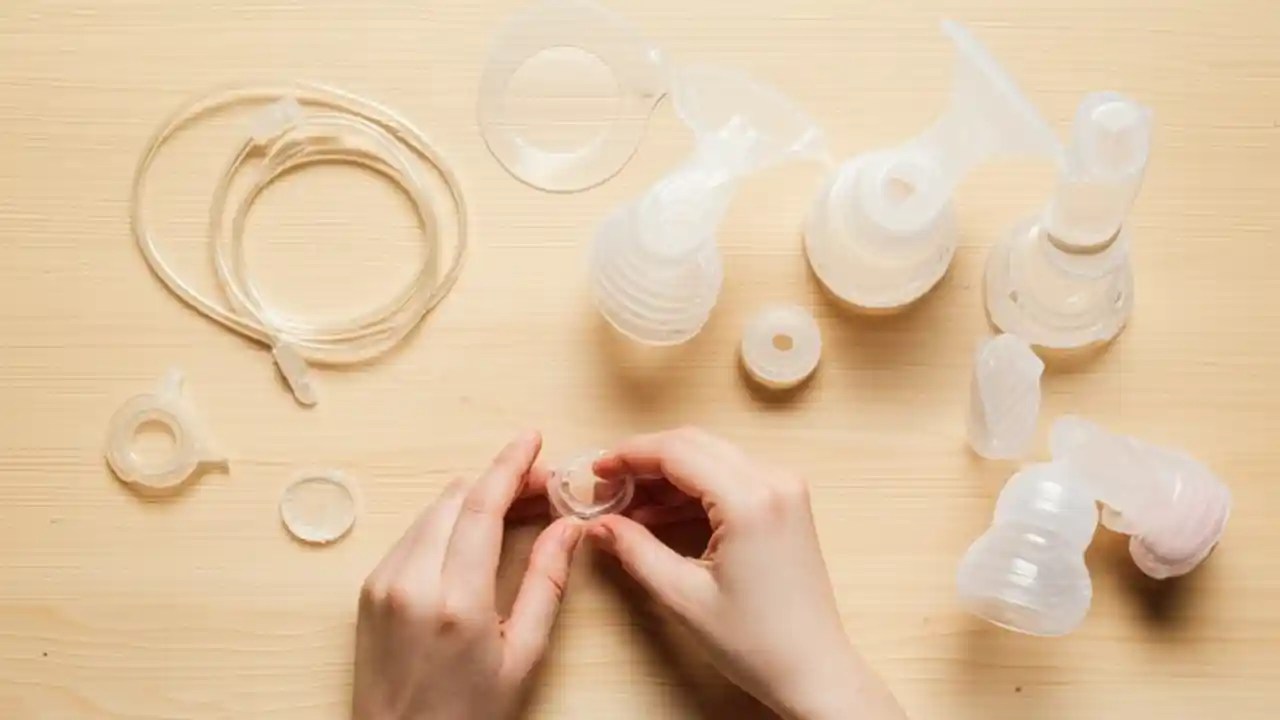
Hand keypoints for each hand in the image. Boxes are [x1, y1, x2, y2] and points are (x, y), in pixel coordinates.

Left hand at [352, 431, 582, 719]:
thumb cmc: (465, 715)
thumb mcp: (522, 656)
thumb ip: (546, 584)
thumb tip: (568, 528)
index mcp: (456, 600)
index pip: (483, 507)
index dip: (510, 464)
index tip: (532, 438)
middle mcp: (411, 582)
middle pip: (457, 498)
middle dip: (500, 482)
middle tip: (542, 487)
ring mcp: (383, 582)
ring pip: (433, 511)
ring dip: (474, 500)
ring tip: (516, 509)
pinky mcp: (369, 589)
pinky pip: (414, 535)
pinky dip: (447, 523)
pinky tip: (475, 537)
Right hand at [588, 428, 906, 719]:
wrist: (812, 668)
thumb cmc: (755, 642)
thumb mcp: (683, 596)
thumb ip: (636, 551)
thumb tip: (598, 524)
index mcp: (750, 501)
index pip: (677, 451)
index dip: (629, 455)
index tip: (596, 470)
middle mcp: (774, 481)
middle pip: (694, 444)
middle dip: (645, 461)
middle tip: (608, 489)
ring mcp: (785, 488)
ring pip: (712, 455)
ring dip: (668, 474)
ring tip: (629, 507)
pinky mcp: (787, 501)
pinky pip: (731, 474)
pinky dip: (694, 487)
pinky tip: (663, 514)